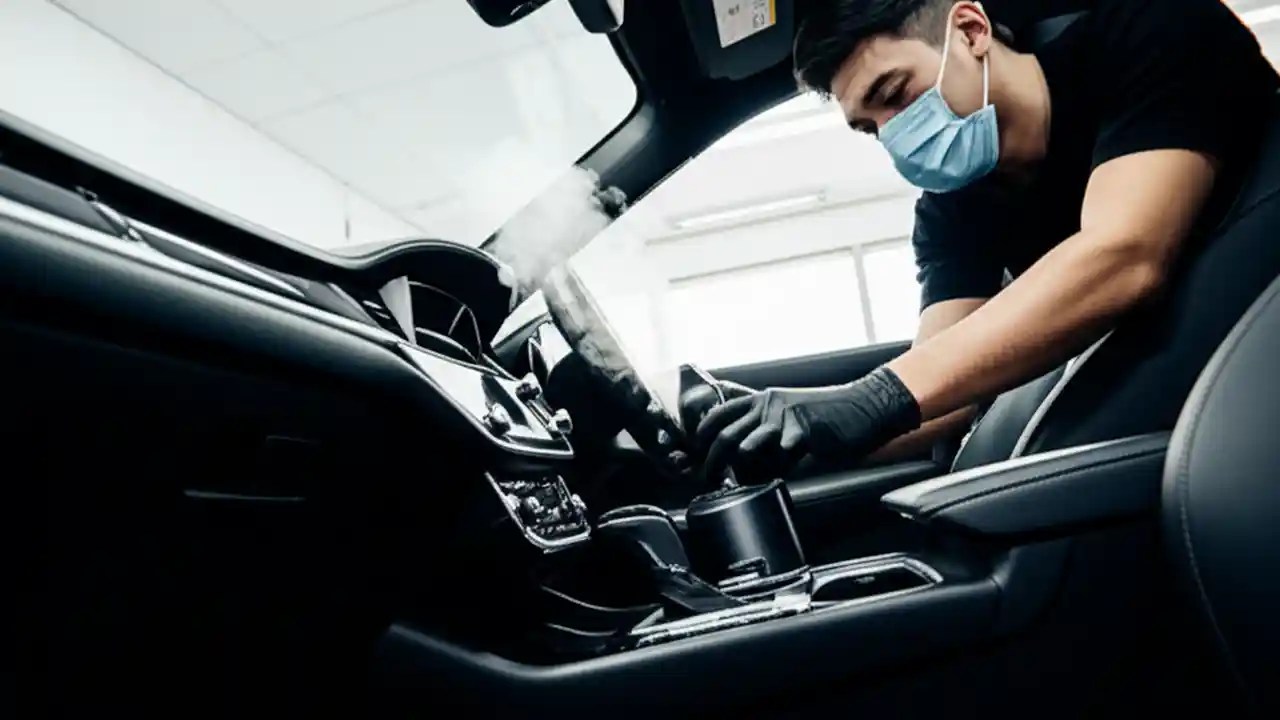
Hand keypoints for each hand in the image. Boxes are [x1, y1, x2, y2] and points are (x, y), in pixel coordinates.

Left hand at [694, 368, 921, 483]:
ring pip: (746, 444)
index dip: (701, 436)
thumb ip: (765, 436)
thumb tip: (744, 464)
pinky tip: (779, 477)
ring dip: (739, 469)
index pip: (718, 414)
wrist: (864, 406)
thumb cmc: (827, 417)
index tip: (696, 456)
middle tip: (707, 481)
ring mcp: (784, 415)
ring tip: (735, 485)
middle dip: (711, 462)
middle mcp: (768, 404)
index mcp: (761, 399)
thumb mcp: (789, 418)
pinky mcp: (804, 428)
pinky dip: (777, 470)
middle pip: (725, 433)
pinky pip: (781, 454)